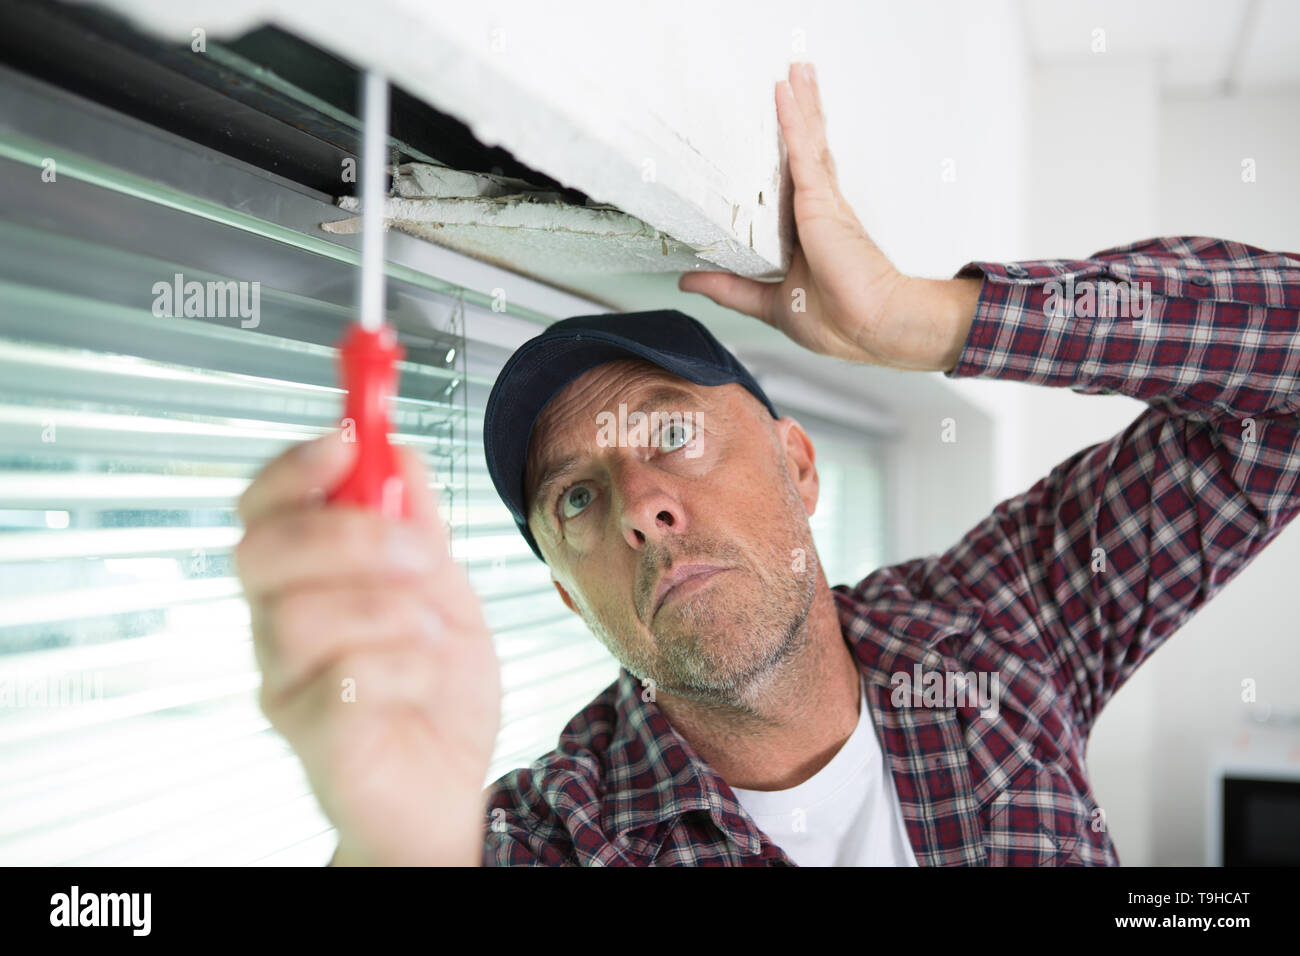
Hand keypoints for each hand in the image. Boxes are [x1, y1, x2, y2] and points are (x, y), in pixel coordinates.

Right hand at [234, 432, 500, 865]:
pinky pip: (341, 682)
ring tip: (433, 633)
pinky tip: (425, 680)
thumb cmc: (434, 687)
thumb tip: (398, 445)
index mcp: (306, 577)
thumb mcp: (443, 588)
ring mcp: (286, 683)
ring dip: (388, 610)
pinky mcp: (311, 737)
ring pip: (301, 615)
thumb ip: (417, 522)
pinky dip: (402, 667)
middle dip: (350, 535)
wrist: (449, 783)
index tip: (346, 439)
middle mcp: (278, 625)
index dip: (294, 467)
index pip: (264, 507)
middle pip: (262, 551)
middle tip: (422, 552)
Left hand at [678, 61, 979, 372]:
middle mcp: (820, 210)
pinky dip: (794, 119)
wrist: (868, 328)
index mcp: (811, 232)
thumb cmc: (838, 321)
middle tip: (791, 81)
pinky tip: (787, 92)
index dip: (787, 153)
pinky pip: (804, 151)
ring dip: (801, 103)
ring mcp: (823, 202)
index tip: (774, 133)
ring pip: (809, 140)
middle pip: (807, 150)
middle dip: (800, 114)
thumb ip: (729, 287)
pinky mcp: (821, 201)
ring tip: (795, 70)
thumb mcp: (767, 302)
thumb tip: (690, 281)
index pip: (796, 182)